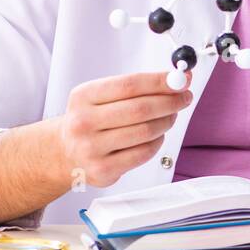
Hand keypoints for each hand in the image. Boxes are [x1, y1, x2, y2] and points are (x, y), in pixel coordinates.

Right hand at [53, 70, 194, 187]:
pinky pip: (143, 153)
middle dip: (170, 102)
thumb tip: (177, 79)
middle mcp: (83, 122)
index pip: (129, 84)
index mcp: (83, 96)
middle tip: (184, 97)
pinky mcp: (103, 170)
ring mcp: (91, 148)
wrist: (65, 152)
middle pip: (140, 109)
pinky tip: (157, 135)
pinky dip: (157, 142)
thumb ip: (136, 87)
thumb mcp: (101, 95)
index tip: (180, 79)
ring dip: (166, 121)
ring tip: (170, 115)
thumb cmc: (90, 119)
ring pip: (145, 132)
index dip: (160, 81)